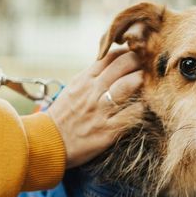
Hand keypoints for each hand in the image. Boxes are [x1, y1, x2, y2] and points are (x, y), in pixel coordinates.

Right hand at [47, 50, 144, 168]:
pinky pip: (131, 115)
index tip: (135, 57)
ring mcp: (101, 111)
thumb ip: (91, 76)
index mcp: (85, 80)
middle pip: (123, 65)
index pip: (111, 57)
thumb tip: (111, 64)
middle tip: (147, 68)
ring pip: (129, 85)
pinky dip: (140, 109)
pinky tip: (142, 108)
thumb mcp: (73, 89)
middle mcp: (93, 92)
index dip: (127, 54)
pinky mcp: (108, 131)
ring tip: (146, 85)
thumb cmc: (62, 116)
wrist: (48, 142)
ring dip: (141, 82)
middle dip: (139, 62)